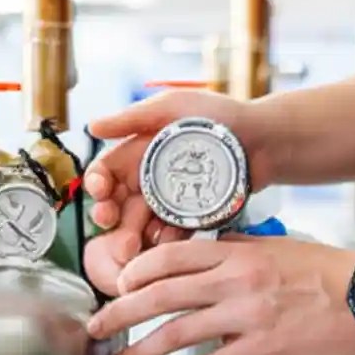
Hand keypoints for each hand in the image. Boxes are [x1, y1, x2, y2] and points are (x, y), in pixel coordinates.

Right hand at [83, 90, 274, 296]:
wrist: (262, 138)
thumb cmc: (216, 115)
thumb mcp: (170, 108)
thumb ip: (132, 118)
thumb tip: (92, 126)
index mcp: (138, 154)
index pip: (105, 173)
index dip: (96, 184)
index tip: (99, 191)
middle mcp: (149, 180)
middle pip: (117, 205)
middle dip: (108, 217)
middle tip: (109, 224)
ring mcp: (170, 201)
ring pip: (141, 225)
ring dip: (132, 236)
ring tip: (132, 247)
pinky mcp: (192, 217)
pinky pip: (173, 234)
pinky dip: (166, 242)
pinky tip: (164, 245)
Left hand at [86, 235, 354, 354]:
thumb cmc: (331, 273)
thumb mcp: (278, 248)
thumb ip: (240, 252)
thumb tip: (207, 258)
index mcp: (239, 251)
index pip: (170, 255)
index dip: (135, 271)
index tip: (119, 284)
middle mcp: (237, 280)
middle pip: (159, 294)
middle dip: (119, 312)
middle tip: (98, 326)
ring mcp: (248, 315)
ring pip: (175, 334)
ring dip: (141, 353)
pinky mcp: (263, 349)